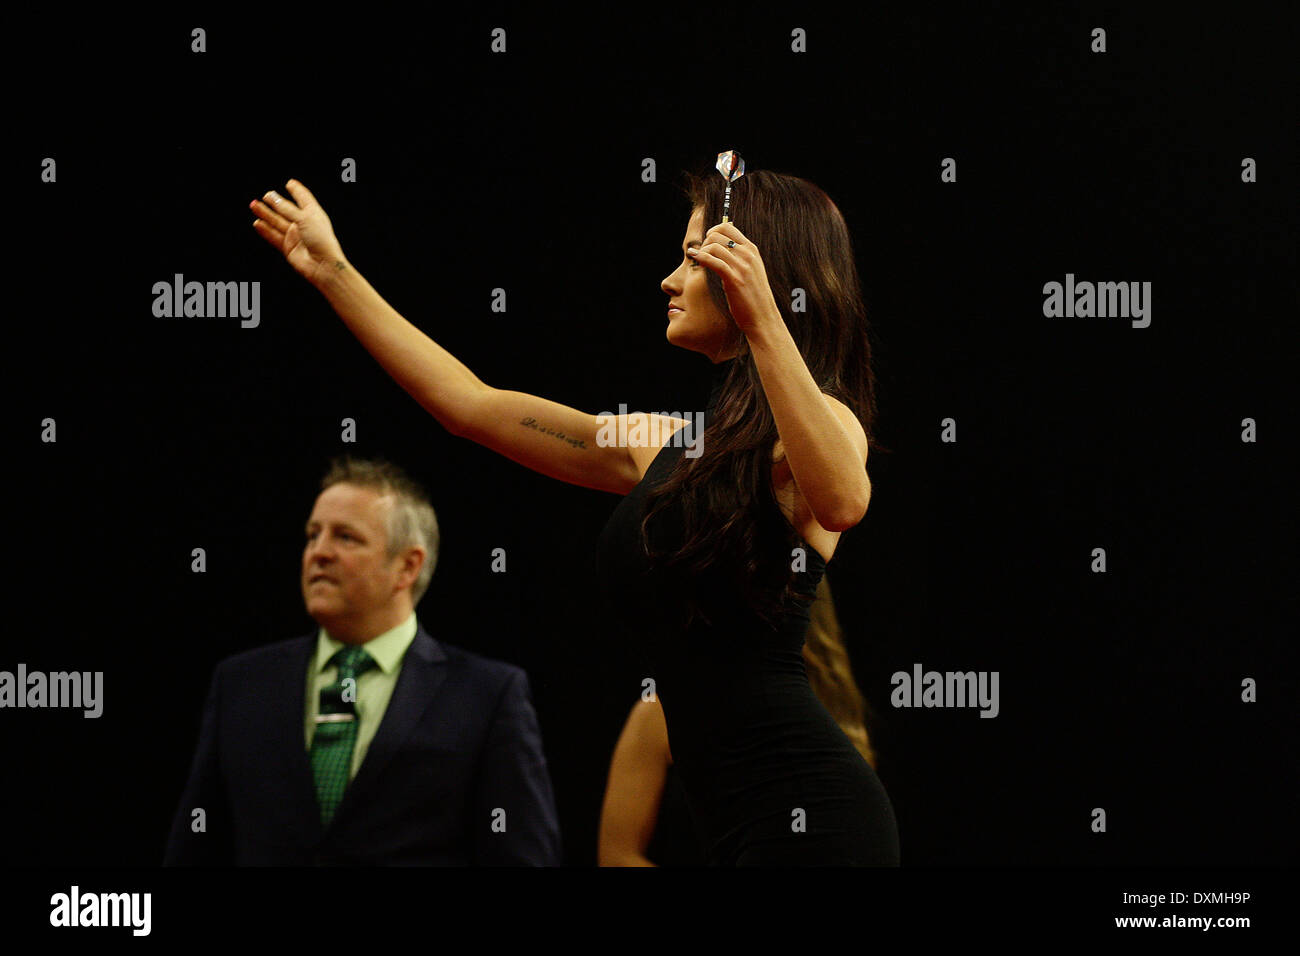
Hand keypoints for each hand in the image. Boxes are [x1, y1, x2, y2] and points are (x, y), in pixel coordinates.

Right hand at [249, 179, 347, 285]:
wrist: (323, 265)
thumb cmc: (321, 240)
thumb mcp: (304, 218)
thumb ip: (287, 209)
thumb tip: (273, 198)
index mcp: (313, 214)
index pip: (304, 198)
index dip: (297, 191)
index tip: (290, 183)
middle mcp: (304, 224)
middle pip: (287, 210)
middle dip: (276, 202)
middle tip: (265, 195)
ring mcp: (296, 236)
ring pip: (277, 222)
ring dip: (266, 214)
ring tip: (254, 205)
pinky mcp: (288, 247)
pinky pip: (274, 236)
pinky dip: (265, 230)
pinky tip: (257, 223)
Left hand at [688, 221, 781, 336]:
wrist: (763, 317)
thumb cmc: (753, 297)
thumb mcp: (750, 272)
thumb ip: (739, 259)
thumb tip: (721, 250)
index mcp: (751, 250)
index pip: (728, 227)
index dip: (712, 231)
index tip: (706, 242)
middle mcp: (748, 255)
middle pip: (718, 234)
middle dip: (705, 241)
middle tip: (700, 253)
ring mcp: (742, 267)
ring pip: (714, 246)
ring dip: (701, 251)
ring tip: (696, 258)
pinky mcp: (734, 279)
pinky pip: (714, 262)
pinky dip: (701, 258)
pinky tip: (695, 260)